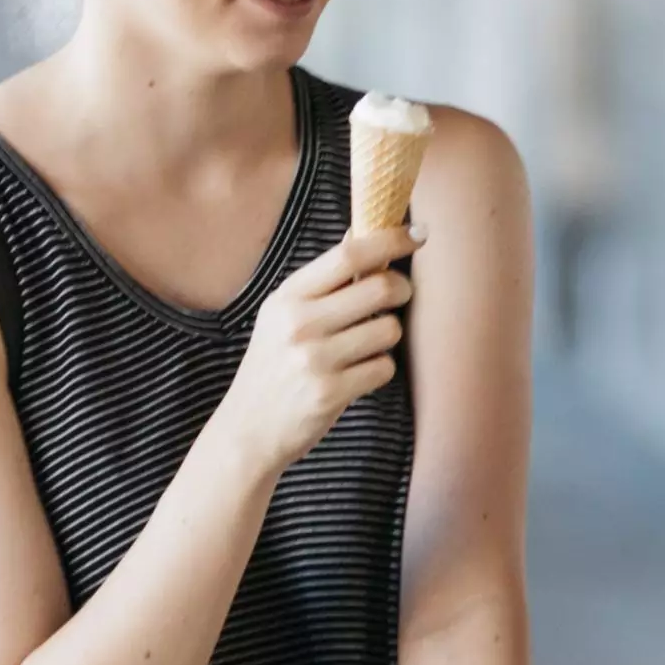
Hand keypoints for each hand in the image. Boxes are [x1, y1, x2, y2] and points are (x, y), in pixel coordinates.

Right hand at [202, 222, 415, 485]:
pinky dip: (378, 370)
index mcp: (287, 297)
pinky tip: (357, 375)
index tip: (417, 234)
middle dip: (401, 288)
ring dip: (387, 336)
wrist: (247, 431)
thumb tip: (361, 233)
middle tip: (400, 294)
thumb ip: (320, 282)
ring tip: (365, 345)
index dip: (391, 239)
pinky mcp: (331, 393)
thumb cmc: (272, 368)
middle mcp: (299, 324)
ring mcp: (315, 360)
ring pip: (388, 330)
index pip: (349, 254)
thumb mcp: (280, 317)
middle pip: (379, 288)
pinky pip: (383, 368)